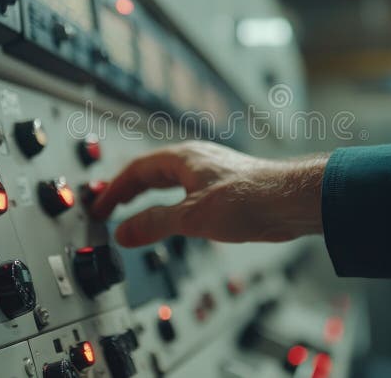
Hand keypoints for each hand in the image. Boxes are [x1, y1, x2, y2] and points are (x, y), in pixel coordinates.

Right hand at [90, 141, 327, 246]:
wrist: (291, 200)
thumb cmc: (250, 198)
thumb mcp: (192, 217)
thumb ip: (154, 224)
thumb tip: (124, 232)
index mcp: (183, 159)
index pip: (136, 170)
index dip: (114, 189)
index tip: (99, 206)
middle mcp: (196, 160)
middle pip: (151, 172)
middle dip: (128, 190)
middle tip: (109, 207)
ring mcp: (211, 172)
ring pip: (170, 179)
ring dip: (148, 194)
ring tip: (134, 209)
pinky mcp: (225, 187)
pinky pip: (185, 190)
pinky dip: (169, 201)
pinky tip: (174, 214)